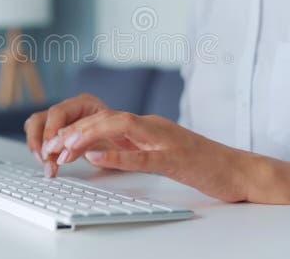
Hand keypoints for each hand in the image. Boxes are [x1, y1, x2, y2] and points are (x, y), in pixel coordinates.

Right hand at [23, 94, 116, 177]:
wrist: (131, 143)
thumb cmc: (125, 140)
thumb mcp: (116, 143)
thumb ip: (93, 145)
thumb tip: (73, 155)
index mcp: (85, 103)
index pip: (58, 113)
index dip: (51, 133)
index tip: (51, 152)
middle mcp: (70, 108)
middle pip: (42, 118)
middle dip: (42, 142)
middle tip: (47, 161)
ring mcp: (62, 119)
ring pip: (35, 124)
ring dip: (36, 145)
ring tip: (46, 164)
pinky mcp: (57, 132)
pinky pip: (39, 135)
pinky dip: (39, 149)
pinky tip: (47, 163)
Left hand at [30, 94, 289, 204]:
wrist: (239, 170)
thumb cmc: (201, 164)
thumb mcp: (160, 155)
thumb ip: (132, 151)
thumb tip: (99, 154)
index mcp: (147, 126)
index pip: (104, 119)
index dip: (76, 127)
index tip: (54, 141)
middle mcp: (152, 127)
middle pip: (105, 118)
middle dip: (74, 130)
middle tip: (50, 146)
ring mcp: (164, 140)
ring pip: (119, 128)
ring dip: (88, 136)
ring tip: (65, 147)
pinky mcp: (176, 158)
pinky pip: (143, 155)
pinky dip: (118, 155)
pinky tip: (97, 157)